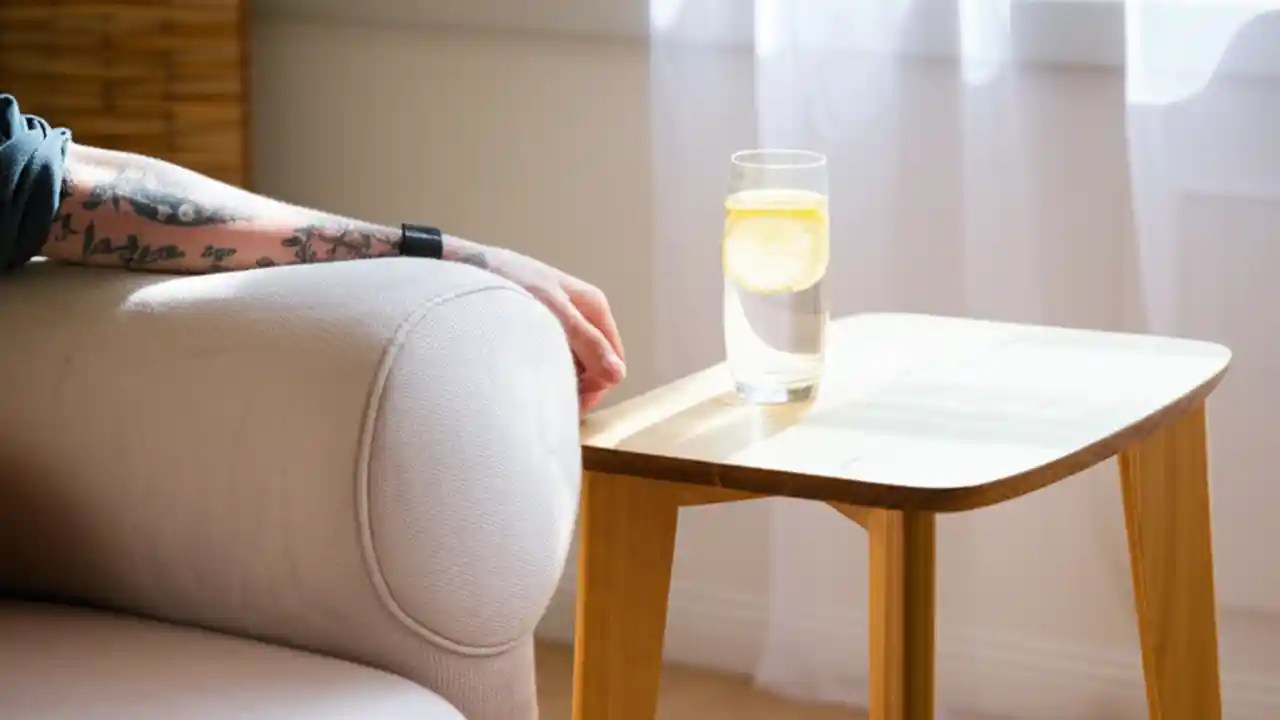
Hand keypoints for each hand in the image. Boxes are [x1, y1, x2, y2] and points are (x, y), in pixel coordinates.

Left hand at [447, 238, 624, 413]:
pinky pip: (553, 355)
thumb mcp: (554, 314)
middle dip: (579, 384)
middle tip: (549, 400)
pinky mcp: (540, 326)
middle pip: (596, 362)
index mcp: (595, 307)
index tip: (570, 401)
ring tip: (535, 386)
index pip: (614, 359)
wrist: (468, 267)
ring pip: (574, 361)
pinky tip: (526, 373)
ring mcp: (561, 320)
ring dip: (560, 378)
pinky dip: (545, 368)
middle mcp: (583, 313)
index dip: (597, 384)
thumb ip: (587, 343)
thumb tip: (618, 375)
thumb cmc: (512, 285)